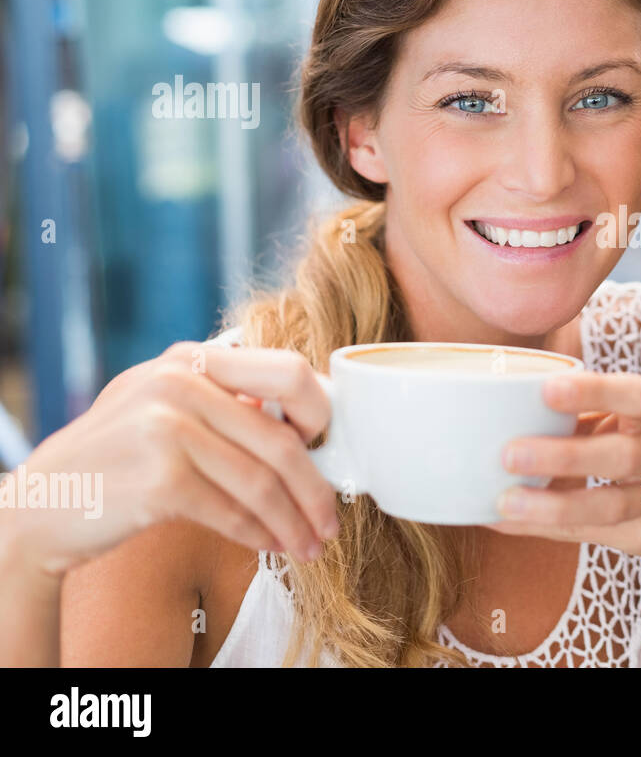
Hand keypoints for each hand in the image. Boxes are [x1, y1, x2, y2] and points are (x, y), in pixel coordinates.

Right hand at [1, 342, 338, 578]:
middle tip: (331, 518)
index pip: (288, 372)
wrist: (43, 503)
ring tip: (311, 544)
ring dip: (295, 521)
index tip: (329, 448)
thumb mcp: (163, 403)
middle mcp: (181, 384)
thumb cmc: (119, 457)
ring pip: (263, 482)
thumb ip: (224, 399)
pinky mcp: (161, 480)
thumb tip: (306, 422)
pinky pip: (234, 512)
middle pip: (283, 438)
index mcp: (191, 359)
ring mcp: (168, 430)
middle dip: (316, 487)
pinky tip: (275, 545)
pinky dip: (262, 535)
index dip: (322, 412)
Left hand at [489, 372, 640, 565]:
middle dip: (564, 455)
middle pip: (622, 457)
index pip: (637, 396)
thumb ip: (583, 411)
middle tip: (509, 453)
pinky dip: (543, 527)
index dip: (595, 391)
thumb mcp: (629, 418)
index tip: (547, 389)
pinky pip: (589, 534)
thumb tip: (506, 409)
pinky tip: (505, 521)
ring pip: (609, 506)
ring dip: (552, 505)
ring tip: (505, 500)